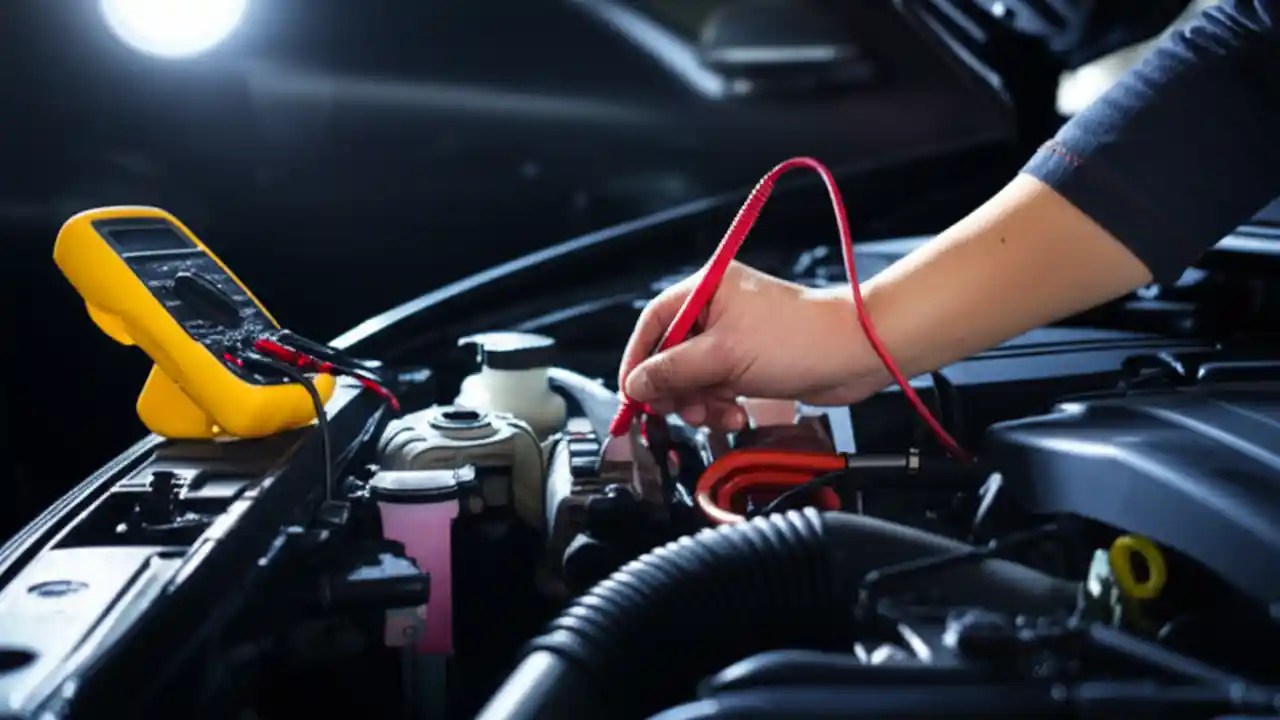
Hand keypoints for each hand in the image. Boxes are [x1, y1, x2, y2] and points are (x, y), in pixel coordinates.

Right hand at [618, 262, 888, 430]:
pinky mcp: (748, 360)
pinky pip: (717, 387)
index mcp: (706, 289)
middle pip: (670, 354)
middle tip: (680, 410)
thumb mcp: (723, 357)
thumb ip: (673, 371)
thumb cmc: (798, 339)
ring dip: (700, 402)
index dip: (639, 358)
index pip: (654, 321)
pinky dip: (720, 405)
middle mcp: (716, 309)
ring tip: (717, 413)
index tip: (633, 390)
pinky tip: (735, 414)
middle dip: (675, 388)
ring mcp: (733, 336)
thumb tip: (636, 383)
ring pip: (693, 377)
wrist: (853, 355)